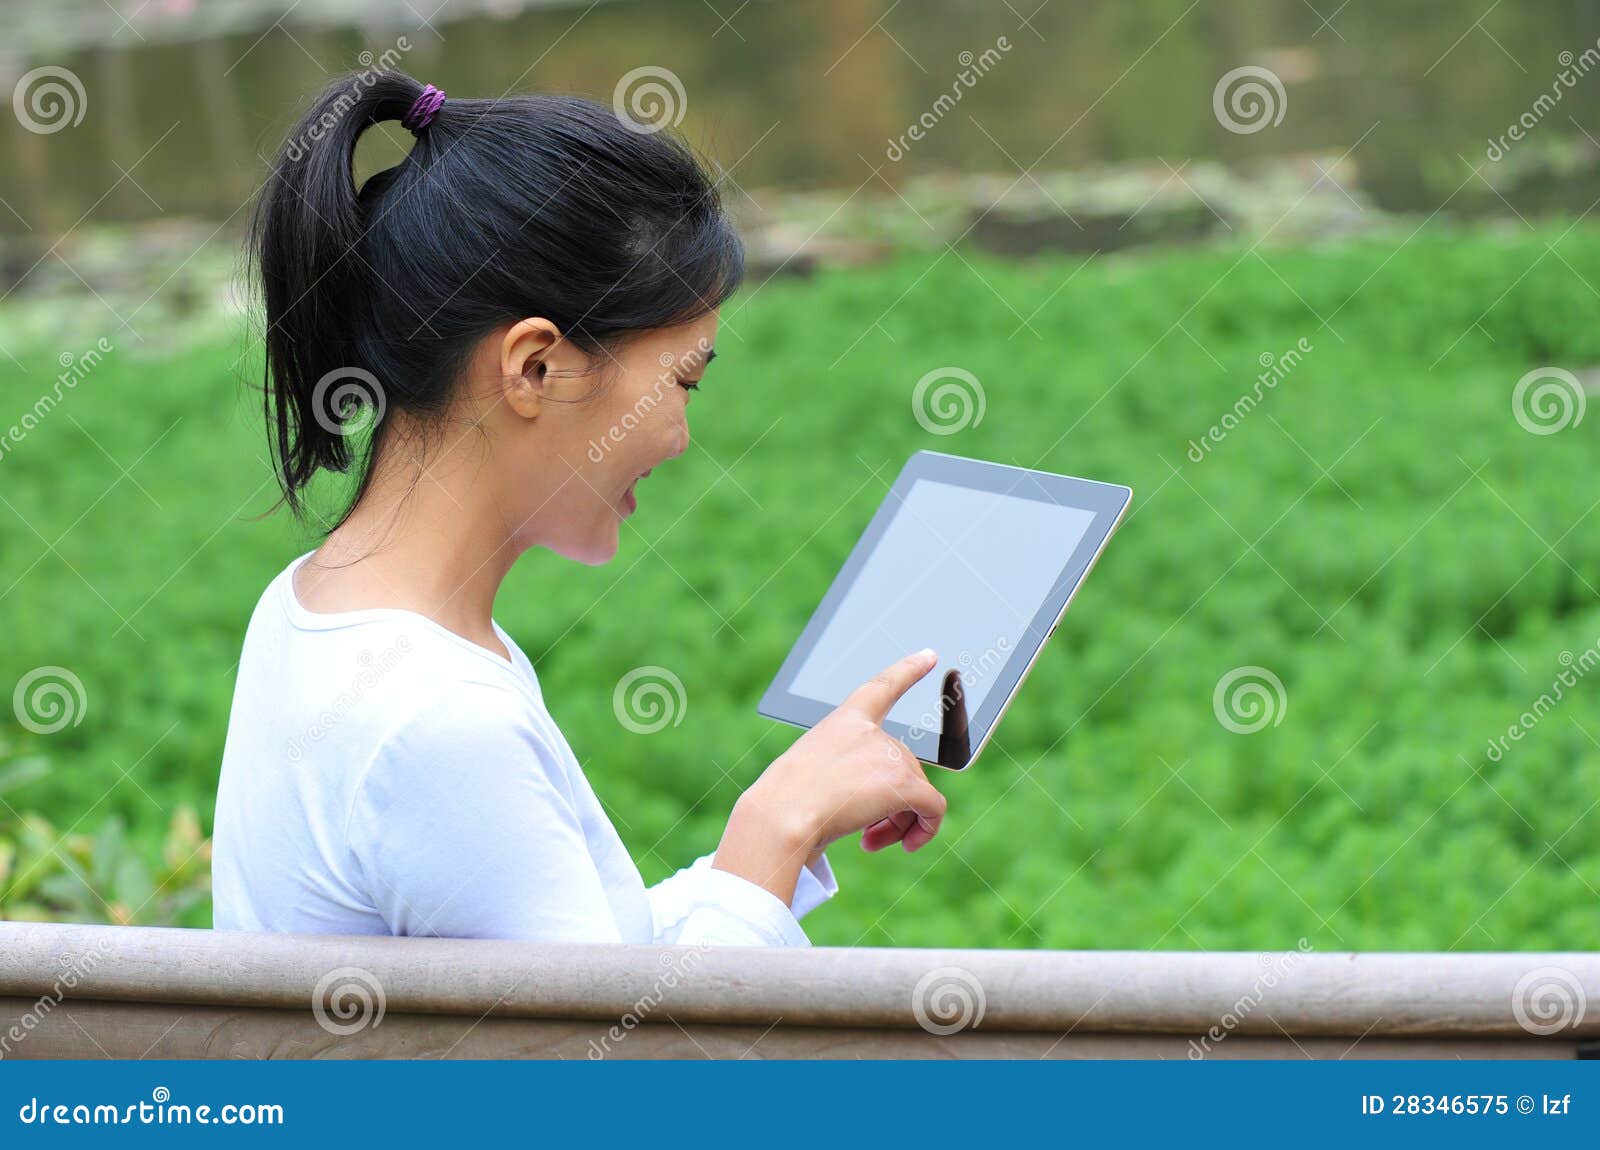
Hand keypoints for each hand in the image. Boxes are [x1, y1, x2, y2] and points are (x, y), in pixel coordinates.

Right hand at [713, 650, 948, 902]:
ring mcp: (889, 754)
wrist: (782, 814)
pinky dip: (927, 829)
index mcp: (843, 721)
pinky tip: (909, 846)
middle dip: (891, 804)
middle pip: (903, 767)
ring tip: (873, 842)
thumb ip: (849, 777)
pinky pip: (933, 807)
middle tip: (868, 836)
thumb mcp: (811, 777)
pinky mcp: (904, 783)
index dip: (909, 669)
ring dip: (900, 822)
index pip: (882, 687)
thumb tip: (891, 805)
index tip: (931, 656)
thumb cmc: (784, 804)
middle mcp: (870, 731)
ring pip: (917, 792)